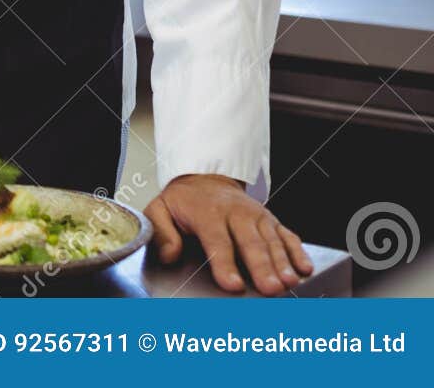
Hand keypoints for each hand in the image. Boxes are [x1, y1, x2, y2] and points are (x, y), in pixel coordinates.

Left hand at [143, 173, 312, 294]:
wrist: (206, 177)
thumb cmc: (184, 200)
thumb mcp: (160, 208)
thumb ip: (160, 231)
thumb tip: (168, 255)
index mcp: (206, 212)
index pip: (217, 240)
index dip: (225, 264)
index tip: (233, 284)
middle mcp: (235, 213)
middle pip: (250, 242)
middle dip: (261, 267)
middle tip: (270, 288)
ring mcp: (256, 216)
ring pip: (271, 240)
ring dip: (282, 262)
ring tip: (289, 282)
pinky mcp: (271, 220)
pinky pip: (287, 235)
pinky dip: (297, 251)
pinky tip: (304, 268)